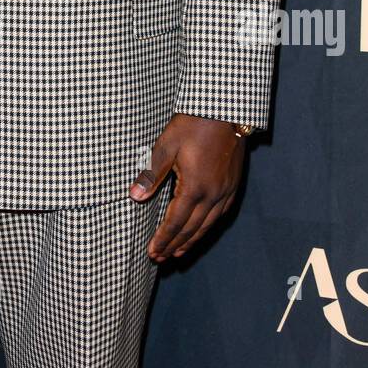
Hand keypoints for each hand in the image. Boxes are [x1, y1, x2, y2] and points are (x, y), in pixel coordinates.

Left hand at [128, 113, 245, 261]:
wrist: (225, 109)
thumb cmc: (193, 124)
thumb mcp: (166, 145)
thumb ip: (151, 173)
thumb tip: (134, 196)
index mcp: (195, 187)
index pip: (176, 222)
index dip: (163, 239)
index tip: (153, 252)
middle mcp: (213, 194)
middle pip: (192, 229)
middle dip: (175, 245)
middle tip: (161, 259)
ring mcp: (226, 190)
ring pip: (208, 225)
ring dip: (192, 240)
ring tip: (179, 252)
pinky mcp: (233, 184)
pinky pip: (220, 214)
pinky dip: (208, 226)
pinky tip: (202, 229)